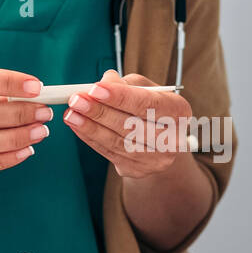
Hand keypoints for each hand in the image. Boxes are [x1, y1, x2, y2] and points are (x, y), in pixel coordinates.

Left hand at [62, 69, 192, 178]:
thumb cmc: (150, 108)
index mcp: (179, 111)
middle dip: (100, 112)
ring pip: (118, 142)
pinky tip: (77, 126)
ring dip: (90, 127)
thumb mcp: (144, 88)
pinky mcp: (138, 170)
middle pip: (131, 125)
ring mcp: (156, 159)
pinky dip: (90, 138)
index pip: (148, 103)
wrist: (160, 141)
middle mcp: (173, 138)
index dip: (120, 97)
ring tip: (71, 113)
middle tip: (76, 100)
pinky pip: (110, 153)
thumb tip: (104, 82)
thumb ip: (126, 83)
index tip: (94, 89)